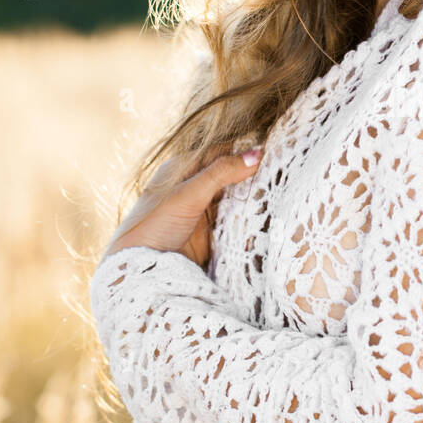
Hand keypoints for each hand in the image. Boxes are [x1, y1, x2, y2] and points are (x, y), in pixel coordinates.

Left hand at [100, 147, 264, 268]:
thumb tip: (256, 154)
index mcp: (184, 169)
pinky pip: (237, 223)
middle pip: (232, 176)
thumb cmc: (154, 225)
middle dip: (253, 177)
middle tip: (282, 177)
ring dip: (254, 200)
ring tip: (280, 196)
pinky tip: (267, 218)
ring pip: (237, 200)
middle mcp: (195, 188)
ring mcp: (204, 211)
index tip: (274, 153)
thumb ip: (221, 173)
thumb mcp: (188, 194)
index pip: (221, 153)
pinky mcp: (212, 234)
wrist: (140, 270)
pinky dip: (250, 221)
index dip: (245, 152)